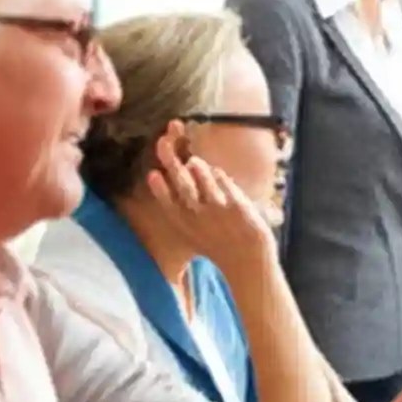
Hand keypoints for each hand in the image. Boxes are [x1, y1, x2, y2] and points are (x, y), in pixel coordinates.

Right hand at [146, 120, 276, 271]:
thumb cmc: (220, 244)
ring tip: (193, 161)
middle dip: (171, 162)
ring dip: (197, 167)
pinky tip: (215, 170)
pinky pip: (224, 182)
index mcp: (186, 227)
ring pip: (203, 179)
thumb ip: (185, 214)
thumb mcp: (195, 235)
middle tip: (163, 142)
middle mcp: (199, 218)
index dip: (159, 189)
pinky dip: (218, 174)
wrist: (248, 260)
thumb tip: (175, 188)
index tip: (152, 173)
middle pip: (182, 185)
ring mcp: (218, 210)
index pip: (168, 205)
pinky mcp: (236, 205)